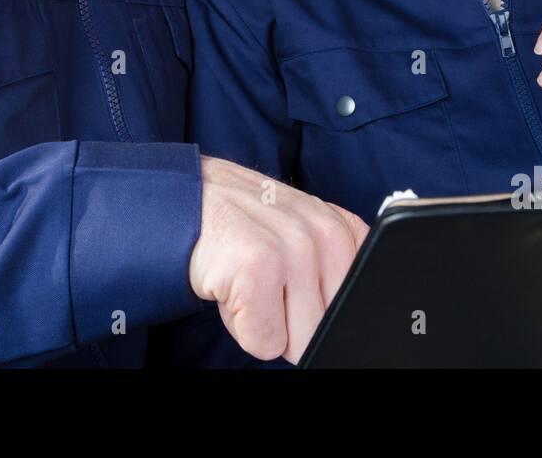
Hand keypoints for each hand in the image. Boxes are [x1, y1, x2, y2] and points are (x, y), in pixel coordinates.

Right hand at [188, 156, 369, 363]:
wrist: (183, 199)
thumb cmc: (243, 227)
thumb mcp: (300, 235)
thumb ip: (330, 274)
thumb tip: (341, 332)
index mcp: (343, 231)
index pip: (358, 308)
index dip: (323, 315)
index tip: (297, 296)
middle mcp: (325, 235)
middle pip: (325, 330)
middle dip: (290, 321)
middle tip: (263, 281)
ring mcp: (292, 249)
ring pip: (298, 342)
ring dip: (263, 322)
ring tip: (247, 281)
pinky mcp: (257, 268)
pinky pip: (264, 341)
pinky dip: (240, 326)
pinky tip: (229, 284)